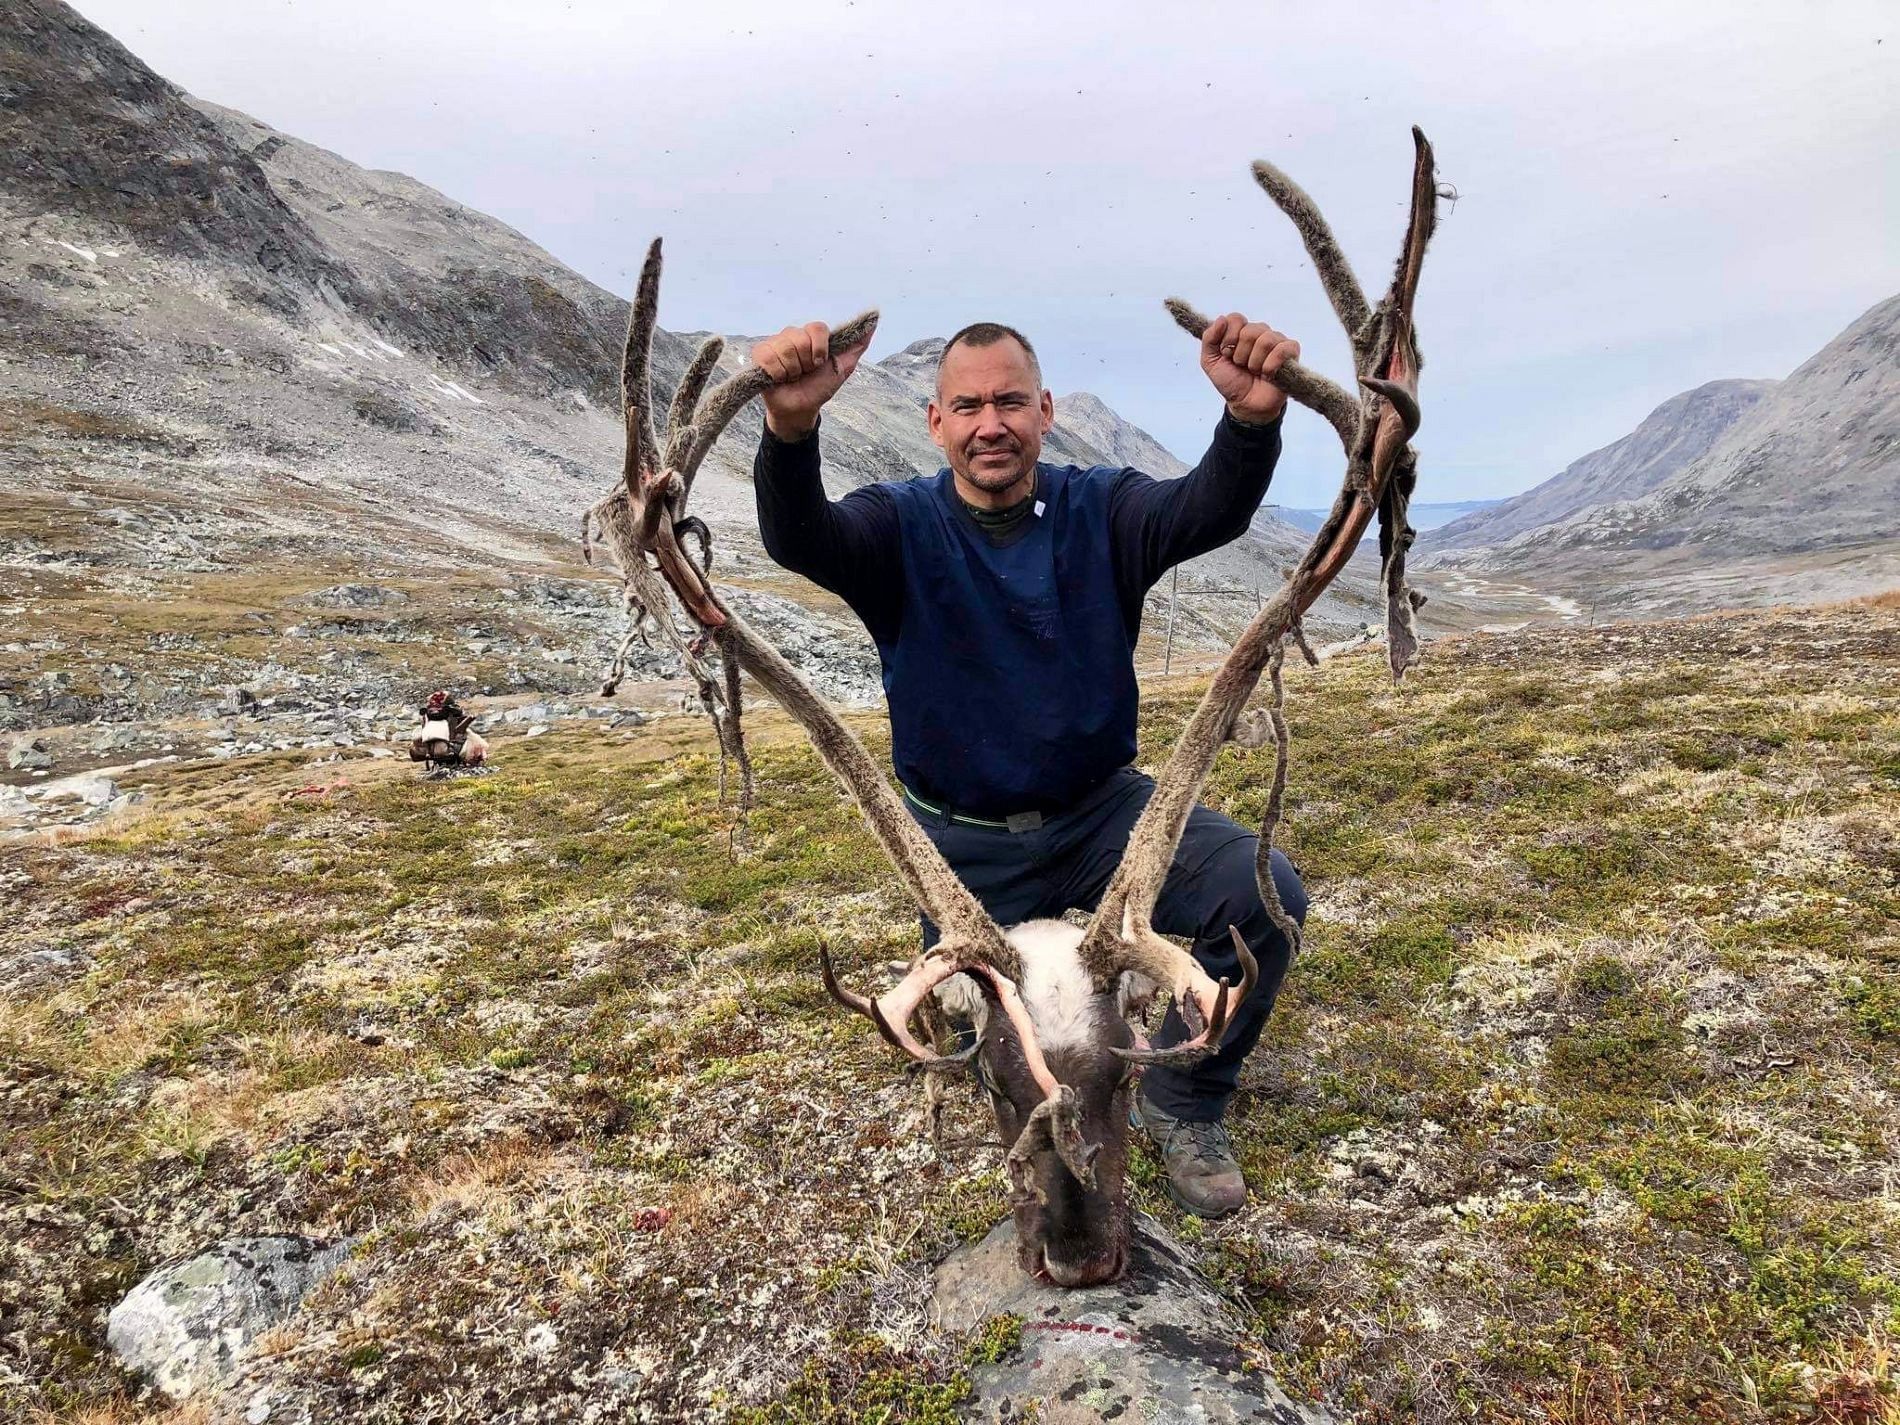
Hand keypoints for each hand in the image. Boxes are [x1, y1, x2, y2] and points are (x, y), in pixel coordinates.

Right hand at [754, 319, 876, 439]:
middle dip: (805, 362)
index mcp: (812, 336)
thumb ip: (857, 345)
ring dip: (791, 370)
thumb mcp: (843, 367)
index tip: (819, 363)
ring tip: (791, 377)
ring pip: (784, 347)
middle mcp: (793, 336)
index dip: (819, 348)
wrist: (800, 409)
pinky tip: (778, 378)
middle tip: (804, 372)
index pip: (817, 327)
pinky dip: (777, 372)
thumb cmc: (819, 388)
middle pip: (799, 337)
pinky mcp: (760, 355)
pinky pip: (768, 356)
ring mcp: (775, 344)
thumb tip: (873, 320)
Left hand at [1200, 312, 1297, 425]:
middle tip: (1242, 366)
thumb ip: (1209, 339)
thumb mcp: (1210, 362)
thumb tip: (1221, 318)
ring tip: (1254, 371)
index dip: (1228, 338)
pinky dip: (1270, 366)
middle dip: (1240, 354)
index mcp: (1241, 331)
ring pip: (1265, 340)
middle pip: (1250, 330)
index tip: (1226, 354)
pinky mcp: (1291, 352)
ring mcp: (1277, 341)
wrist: (1246, 405)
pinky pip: (1282, 350)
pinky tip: (1267, 375)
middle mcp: (1260, 333)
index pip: (1236, 319)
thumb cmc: (1231, 382)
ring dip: (1254, 362)